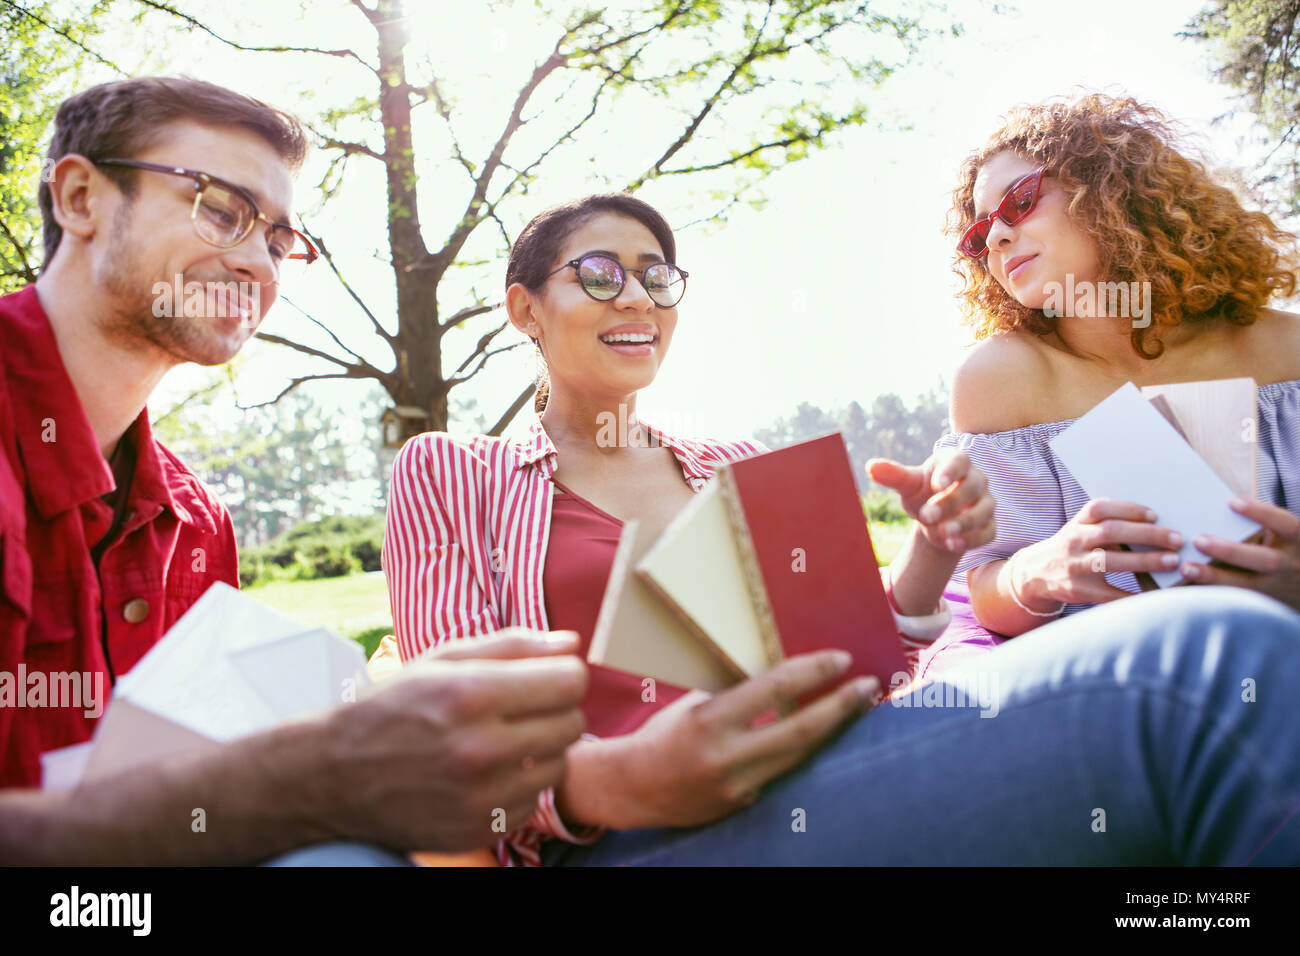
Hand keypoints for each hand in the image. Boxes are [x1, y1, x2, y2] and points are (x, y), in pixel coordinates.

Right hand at [316, 629, 587, 851]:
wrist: (336, 776)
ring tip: (502, 741)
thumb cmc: (393, 707)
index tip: (546, 678)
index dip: (564, 674)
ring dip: (541, 751)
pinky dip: (520, 786)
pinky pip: (534, 802)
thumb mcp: (443, 661)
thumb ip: (513, 646)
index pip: (570, 681)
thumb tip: (572, 643)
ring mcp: (481, 796)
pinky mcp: (480, 829)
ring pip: (560, 764)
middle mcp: (480, 748)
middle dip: (555, 711)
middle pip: (573, 723)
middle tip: (523, 710)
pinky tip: (487, 774)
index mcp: (471, 694)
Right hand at [601, 651, 876, 828]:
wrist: (634, 787)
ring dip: (830, 730)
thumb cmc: (663, 734)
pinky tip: (815, 735)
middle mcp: (728, 756)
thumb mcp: (697, 704)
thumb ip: (739, 697)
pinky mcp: (743, 803)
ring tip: (854, 707)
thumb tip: (785, 680)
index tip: (842, 659)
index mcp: (711, 720)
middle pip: (801, 731)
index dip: (813, 672)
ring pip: (799, 756)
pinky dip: (797, 751)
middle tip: (869, 685)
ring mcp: (738, 785)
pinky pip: (779, 772)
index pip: (775, 689)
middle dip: (841, 706)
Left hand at [868, 449, 994, 553]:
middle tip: (926, 516)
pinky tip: (952, 545)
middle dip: (950, 502)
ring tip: (942, 533)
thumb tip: (871, 466)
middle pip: (972, 487)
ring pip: (983, 511)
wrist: (934, 519)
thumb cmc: (922, 493)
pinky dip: (971, 540)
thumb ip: (894, 475)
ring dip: (963, 523)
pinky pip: (987, 532)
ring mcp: (986, 502)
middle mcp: (976, 479)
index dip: (951, 471)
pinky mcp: (989, 525)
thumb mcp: (907, 485)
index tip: (938, 484)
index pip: (959, 460)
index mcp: (956, 461)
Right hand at [1012, 498, 1183, 608]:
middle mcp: (1073, 542)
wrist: (1035, 574)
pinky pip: (1111, 593)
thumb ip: (1107, 525)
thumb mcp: (1080, 530)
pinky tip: (1158, 594)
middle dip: (1147, 535)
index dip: (1128, 509)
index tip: (1155, 515)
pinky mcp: (1080, 591)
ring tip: (1172, 561)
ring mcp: (1075, 567)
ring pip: (1110, 561)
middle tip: (1177, 539)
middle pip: (1111, 532)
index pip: (1100, 509)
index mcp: (1076, 523)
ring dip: (1144, 560)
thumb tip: (1156, 526)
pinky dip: (1135, 594)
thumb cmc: (1071, 548)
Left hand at [1181, 497, 1299, 611]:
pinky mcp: (1262, 602)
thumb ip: (1260, 526)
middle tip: (1198, 540)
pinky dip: (1211, 592)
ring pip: (1248, 585)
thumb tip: (1216, 511)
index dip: (1260, 513)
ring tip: (1186, 568)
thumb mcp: (1283, 536)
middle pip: (1266, 560)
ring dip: (1215, 577)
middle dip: (1231, 551)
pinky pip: (1235, 599)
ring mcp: (1277, 586)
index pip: (1286, 524)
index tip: (1232, 502)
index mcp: (1297, 540)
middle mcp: (1291, 565)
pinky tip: (1188, 587)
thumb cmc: (1286, 549)